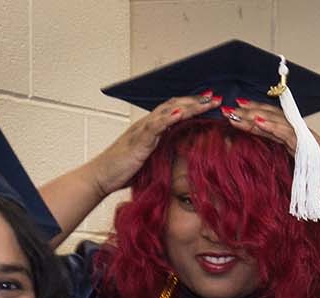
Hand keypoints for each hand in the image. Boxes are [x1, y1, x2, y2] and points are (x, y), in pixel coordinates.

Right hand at [89, 94, 218, 194]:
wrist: (102, 176)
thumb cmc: (124, 169)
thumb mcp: (151, 159)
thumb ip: (165, 151)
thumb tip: (183, 152)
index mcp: (151, 128)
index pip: (175, 110)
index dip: (193, 105)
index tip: (211, 102)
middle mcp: (147, 124)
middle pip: (175, 105)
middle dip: (196, 101)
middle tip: (216, 98)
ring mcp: (142, 130)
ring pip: (168, 111)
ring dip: (189, 106)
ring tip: (206, 102)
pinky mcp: (138, 141)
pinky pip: (154, 126)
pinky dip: (168, 119)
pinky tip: (180, 114)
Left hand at [221, 98, 319, 183]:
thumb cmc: (317, 182)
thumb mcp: (292, 169)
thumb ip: (279, 159)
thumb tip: (260, 161)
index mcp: (294, 136)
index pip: (271, 119)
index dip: (253, 113)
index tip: (236, 110)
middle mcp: (298, 131)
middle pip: (271, 115)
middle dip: (249, 111)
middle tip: (229, 109)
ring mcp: (303, 135)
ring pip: (276, 121)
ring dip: (255, 116)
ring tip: (237, 114)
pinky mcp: (306, 144)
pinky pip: (286, 133)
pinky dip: (272, 126)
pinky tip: (257, 122)